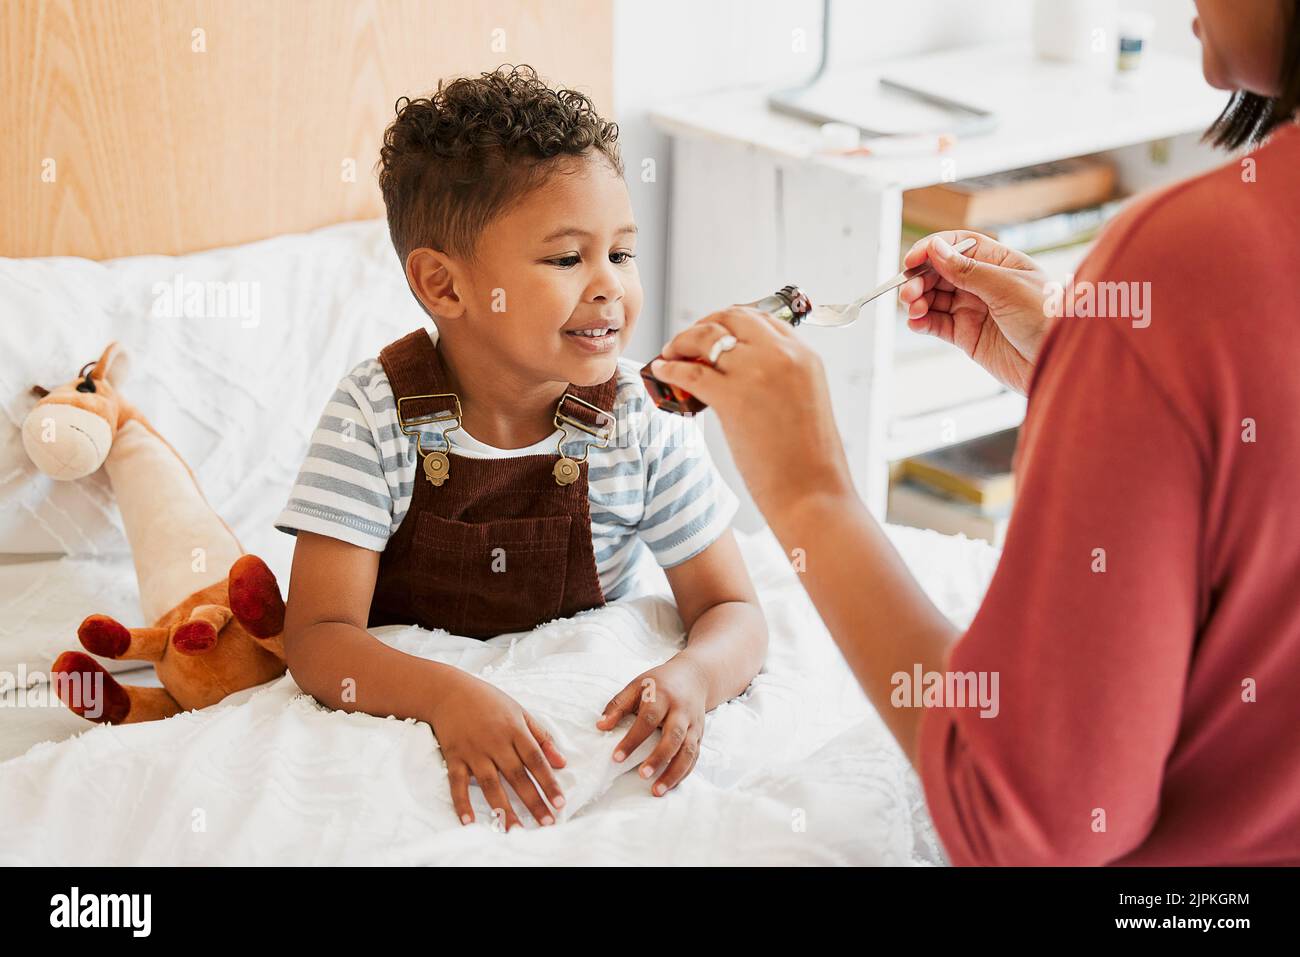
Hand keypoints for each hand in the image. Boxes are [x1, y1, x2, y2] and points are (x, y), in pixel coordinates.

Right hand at [426, 670, 566, 830]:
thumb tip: (562, 762)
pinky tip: (469, 821)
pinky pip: (458, 784)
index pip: (536, 760)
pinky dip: (462, 803)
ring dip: (503, 808)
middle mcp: (495, 742)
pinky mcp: (454, 757)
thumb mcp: (520, 711)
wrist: (449, 691)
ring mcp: (473, 751)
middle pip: (517, 776)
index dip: (548, 781)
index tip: (559, 802)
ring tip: (516, 829)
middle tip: (547, 822)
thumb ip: (541, 737)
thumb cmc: (488, 701)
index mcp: (514, 729)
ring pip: (490, 784)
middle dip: (533, 800)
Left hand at [597, 654, 709, 795]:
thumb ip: (618, 705)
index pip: (648, 719)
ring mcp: (693, 724)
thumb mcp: (636, 686)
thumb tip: (601, 726)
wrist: (694, 677)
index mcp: (662, 696)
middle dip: (659, 758)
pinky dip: (683, 773)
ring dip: (674, 772)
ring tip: (657, 790)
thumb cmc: (659, 683)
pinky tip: (669, 785)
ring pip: (688, 751)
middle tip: (642, 775)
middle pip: (673, 736)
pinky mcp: (700, 735)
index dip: (633, 739)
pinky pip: (694, 757)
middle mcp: (681, 710)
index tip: (617, 757)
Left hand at [648, 307, 853, 521]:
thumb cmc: (809, 460)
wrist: (813, 492)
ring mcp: (757, 372)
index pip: (761, 318)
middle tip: (687, 341)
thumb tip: (743, 376)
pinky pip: (690, 372)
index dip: (730, 320)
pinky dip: (671, 368)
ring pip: (707, 337)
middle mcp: (782, 354)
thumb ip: (781, 378)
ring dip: (683, 341)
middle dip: (704, 323)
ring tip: (671, 354)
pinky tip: (663, 371)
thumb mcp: (806, 401)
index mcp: (804, 355)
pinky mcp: (733, 397)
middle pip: (732, 317)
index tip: (713, 331)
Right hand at [896, 230, 1054, 394]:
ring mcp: (974, 309)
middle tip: (909, 291)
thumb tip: (936, 248)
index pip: (958, 246)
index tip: (912, 259)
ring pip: (934, 298)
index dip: (932, 249)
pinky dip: (922, 323)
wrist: (1059, 361)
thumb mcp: (1006, 287)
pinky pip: (937, 324)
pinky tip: (916, 323)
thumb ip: (968, 270)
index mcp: (999, 262)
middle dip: (920, 279)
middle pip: (940, 272)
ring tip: (914, 309)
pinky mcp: (967, 335)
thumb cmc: (1047, 319)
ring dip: (918, 301)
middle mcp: (984, 283)